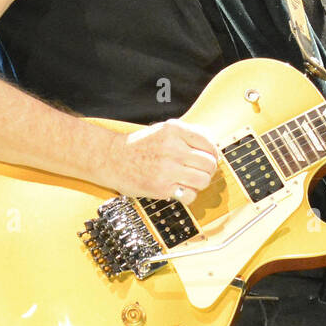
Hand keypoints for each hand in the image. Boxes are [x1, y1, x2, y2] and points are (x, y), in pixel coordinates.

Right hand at [103, 119, 218, 201]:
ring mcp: (167, 169)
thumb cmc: (139, 146)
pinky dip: (188, 195)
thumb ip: (188, 135)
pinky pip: (189, 195)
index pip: (209, 143)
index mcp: (174, 130)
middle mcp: (172, 148)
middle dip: (208, 169)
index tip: (209, 158)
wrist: (111, 158)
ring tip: (190, 180)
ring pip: (203, 180)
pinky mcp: (162, 188)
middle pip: (209, 163)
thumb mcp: (163, 130)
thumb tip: (213, 147)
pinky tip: (179, 189)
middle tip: (199, 171)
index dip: (213, 153)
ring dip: (200, 183)